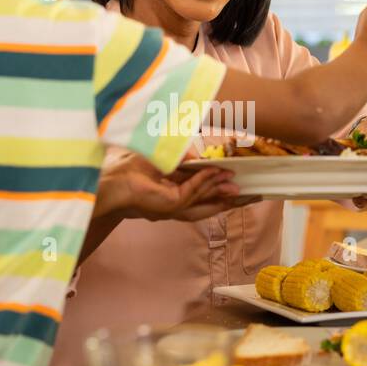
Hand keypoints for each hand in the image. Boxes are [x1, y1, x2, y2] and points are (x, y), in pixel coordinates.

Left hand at [95, 151, 242, 221]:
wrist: (112, 180)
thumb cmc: (131, 168)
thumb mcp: (165, 159)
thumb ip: (185, 160)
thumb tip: (203, 159)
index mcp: (175, 193)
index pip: (205, 194)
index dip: (222, 189)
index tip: (239, 184)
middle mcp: (177, 203)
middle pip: (211, 204)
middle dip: (232, 200)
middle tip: (254, 195)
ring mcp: (174, 206)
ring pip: (206, 199)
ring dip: (224, 192)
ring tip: (242, 189)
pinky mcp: (171, 205)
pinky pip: (195, 190)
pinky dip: (208, 181)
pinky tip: (219, 172)